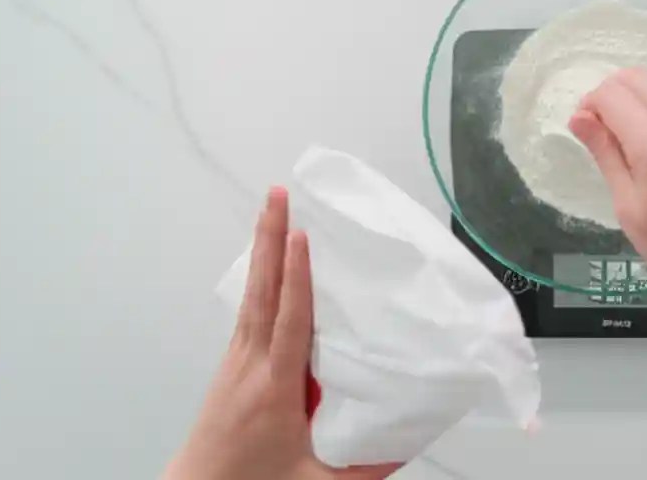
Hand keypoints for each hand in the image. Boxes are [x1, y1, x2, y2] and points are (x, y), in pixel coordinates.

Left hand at [165, 188, 400, 479]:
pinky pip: (250, 309)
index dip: (296, 277)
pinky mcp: (233, 365)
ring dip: (263, 248)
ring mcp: (237, 361)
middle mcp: (251, 364)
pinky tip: (267, 261)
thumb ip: (367, 464)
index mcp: (275, 387)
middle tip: (278, 194)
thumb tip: (413, 438)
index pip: (289, 321)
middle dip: (270, 238)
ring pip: (253, 294)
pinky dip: (261, 277)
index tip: (301, 235)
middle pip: (262, 290)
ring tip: (273, 208)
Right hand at [569, 68, 646, 306]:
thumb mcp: (631, 210)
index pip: (612, 96)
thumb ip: (606, 156)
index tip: (584, 127)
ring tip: (634, 120)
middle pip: (638, 78)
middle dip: (611, 93)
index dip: (589, 104)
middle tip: (604, 126)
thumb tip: (579, 118)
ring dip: (643, 88)